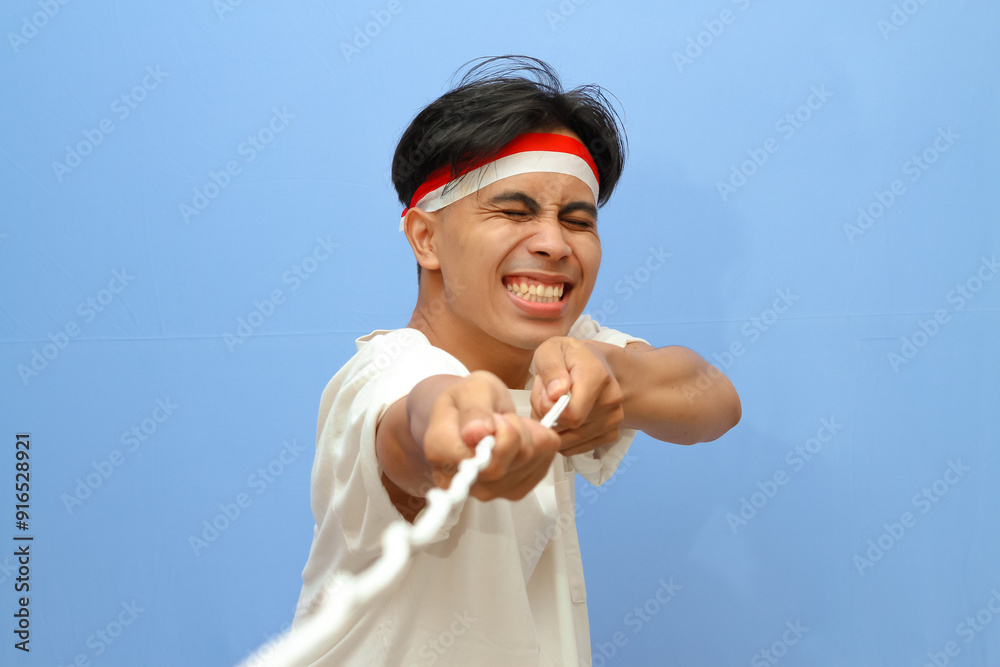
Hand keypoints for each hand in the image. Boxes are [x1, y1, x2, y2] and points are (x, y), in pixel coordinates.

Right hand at [419, 371, 560, 500]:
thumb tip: (476, 434)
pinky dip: (540, 448)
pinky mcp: (512, 491)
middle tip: (505, 417)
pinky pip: (540, 469)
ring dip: (530, 437)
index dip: (501, 434)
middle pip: (505, 466)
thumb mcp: (470, 390)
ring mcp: (487, 491)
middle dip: (518, 432)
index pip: (479, 461)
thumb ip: (473, 410)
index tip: (497, 416)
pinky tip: (523, 437)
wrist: (473, 412)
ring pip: (526, 466)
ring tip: (512, 425)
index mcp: (440, 452)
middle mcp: (460, 480)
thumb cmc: (468, 400)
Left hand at [529, 337, 625, 455]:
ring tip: (555, 406)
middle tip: (547, 398)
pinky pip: (575, 449)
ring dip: (555, 429)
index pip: (572, 414)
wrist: (593, 363)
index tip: (544, 393)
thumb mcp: (550, 350)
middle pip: (569, 429)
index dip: (548, 409)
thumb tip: (556, 394)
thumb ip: (550, 369)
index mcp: (597, 376)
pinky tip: (565, 419)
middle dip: (548, 418)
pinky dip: (564, 438)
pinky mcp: (612, 433)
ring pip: (570, 442)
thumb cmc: (568, 357)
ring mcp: (614, 418)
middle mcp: (611, 399)